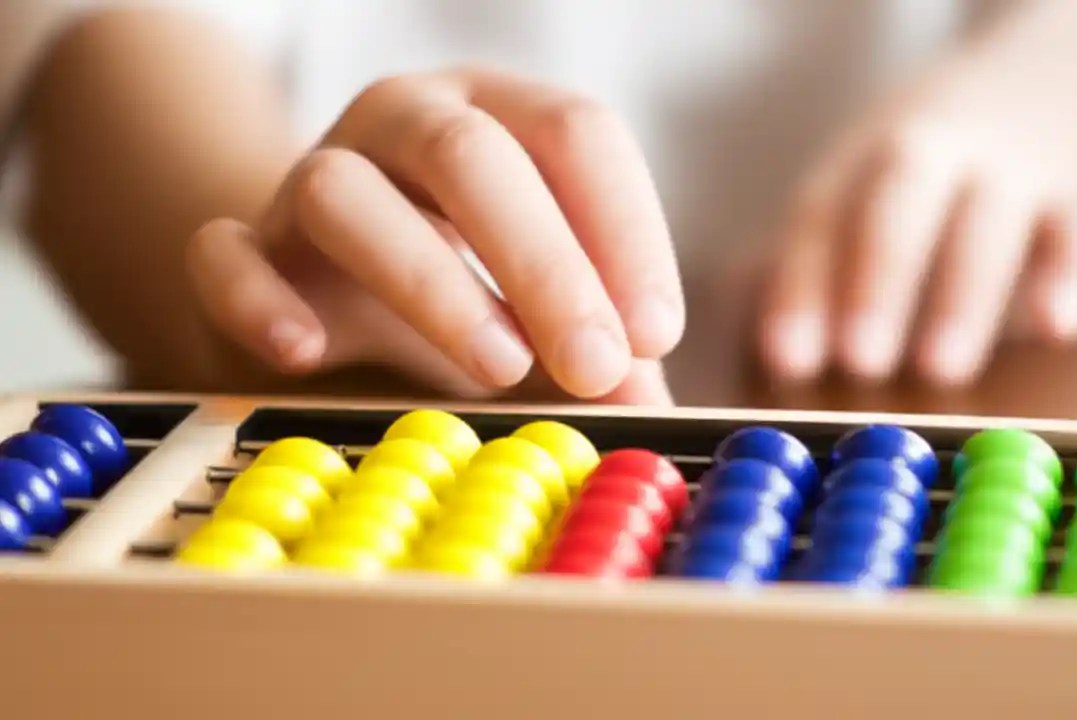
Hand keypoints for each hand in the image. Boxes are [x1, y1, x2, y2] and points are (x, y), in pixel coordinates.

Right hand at [186, 68, 682, 402]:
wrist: (317, 301)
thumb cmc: (456, 299)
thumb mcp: (540, 317)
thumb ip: (600, 358)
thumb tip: (653, 411)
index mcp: (496, 117)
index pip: (574, 132)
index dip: (624, 229)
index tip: (654, 334)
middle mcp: (403, 125)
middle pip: (469, 155)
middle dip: (545, 264)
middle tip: (596, 367)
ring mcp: (309, 179)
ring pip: (343, 191)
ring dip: (429, 282)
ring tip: (499, 368)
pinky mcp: (238, 250)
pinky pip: (222, 253)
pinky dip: (259, 299)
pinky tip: (307, 354)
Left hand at [760, 35, 1076, 386]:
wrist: (1037, 103)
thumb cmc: (914, 195)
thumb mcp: (855, 213)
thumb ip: (812, 280)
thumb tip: (756, 362)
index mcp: (858, 166)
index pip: (819, 220)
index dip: (801, 291)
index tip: (787, 361)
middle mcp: (930, 159)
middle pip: (899, 203)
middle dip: (878, 281)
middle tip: (860, 361)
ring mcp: (1006, 176)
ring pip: (988, 223)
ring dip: (963, 296)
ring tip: (941, 369)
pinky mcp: (1073, 204)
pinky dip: (1073, 276)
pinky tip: (1057, 327)